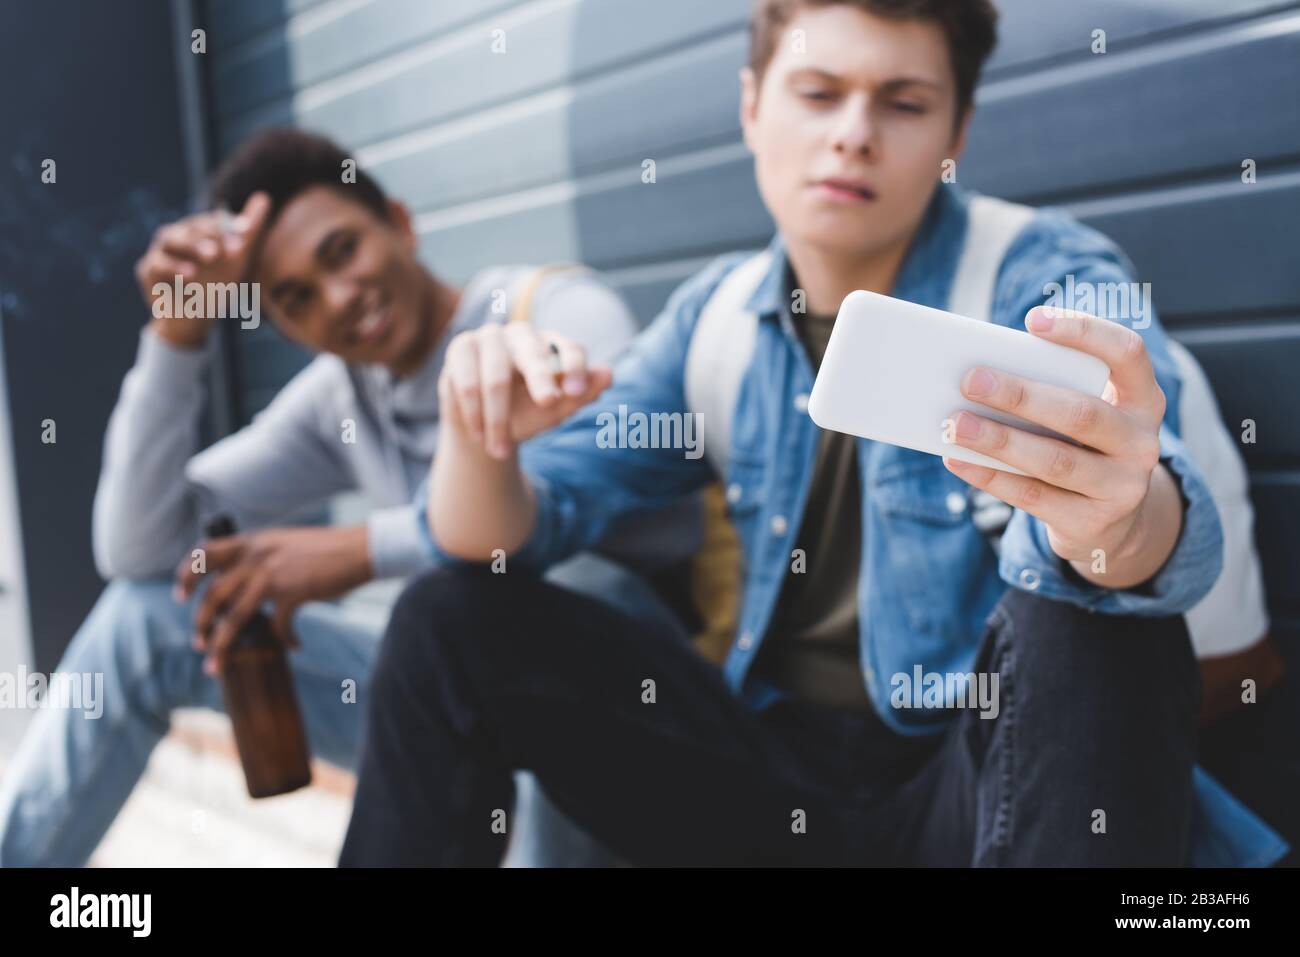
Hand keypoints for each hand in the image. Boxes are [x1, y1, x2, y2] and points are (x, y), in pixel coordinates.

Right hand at [136, 192, 271, 348]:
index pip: (212, 221)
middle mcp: (176, 235)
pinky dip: (172, 268)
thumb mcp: (236, 259)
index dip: (228, 227)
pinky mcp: (147, 270)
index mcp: (196, 230)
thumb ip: (248, 229)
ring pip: (171, 240)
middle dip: (210, 236)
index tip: (246, 233)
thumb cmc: (214, 283)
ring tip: (211, 256)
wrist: (194, 317)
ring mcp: (159, 251)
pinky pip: (156, 265)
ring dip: (191, 246)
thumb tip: (264, 197)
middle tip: (228, 247)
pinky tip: (190, 275)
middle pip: (190, 228)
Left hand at [174, 525, 371, 674]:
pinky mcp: (293, 592)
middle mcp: (256, 555)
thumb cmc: (327, 549)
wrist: (359, 549)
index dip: (187, 575)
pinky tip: (294, 646)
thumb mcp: (285, 544)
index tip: (181, 596)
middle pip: (214, 594)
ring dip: (222, 645)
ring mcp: (273, 574)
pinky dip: (284, 640)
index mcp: (253, 541)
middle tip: (198, 643)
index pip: (205, 553)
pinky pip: (277, 625)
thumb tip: (245, 581)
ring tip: (215, 664)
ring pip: (234, 617)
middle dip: (201, 623)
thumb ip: (262, 556)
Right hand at [438, 323, 611, 459]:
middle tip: (549, 403)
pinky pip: (468, 382)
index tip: (578, 391)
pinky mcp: (461, 347)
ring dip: (498, 418)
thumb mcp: (553, 410)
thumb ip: (580, 395)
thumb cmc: (523, 414)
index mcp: (551, 345)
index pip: (569, 349)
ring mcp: (489, 337)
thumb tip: (609, 373)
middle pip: (533, 355)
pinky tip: (479, 435)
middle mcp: (522, 334)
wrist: (481, 427)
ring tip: (500, 450)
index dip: (575, 367)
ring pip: (497, 377)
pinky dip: (474, 412)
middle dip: (541, 381)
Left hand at [942, 306, 1180, 587]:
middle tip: (970, 378)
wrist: (1110, 522)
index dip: (1085, 332)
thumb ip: (1049, 390)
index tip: (1032, 319)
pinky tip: (955, 458)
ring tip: (954, 423)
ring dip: (999, 440)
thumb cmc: (1079, 447)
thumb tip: (978, 375)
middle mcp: (1141, 442)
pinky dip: (989, 476)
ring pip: (1054, 460)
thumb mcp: (1081, 414)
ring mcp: (1122, 487)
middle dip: (1021, 395)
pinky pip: (1032, 496)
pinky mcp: (1091, 523)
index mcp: (1143, 399)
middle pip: (1080, 413)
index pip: (1127, 353)